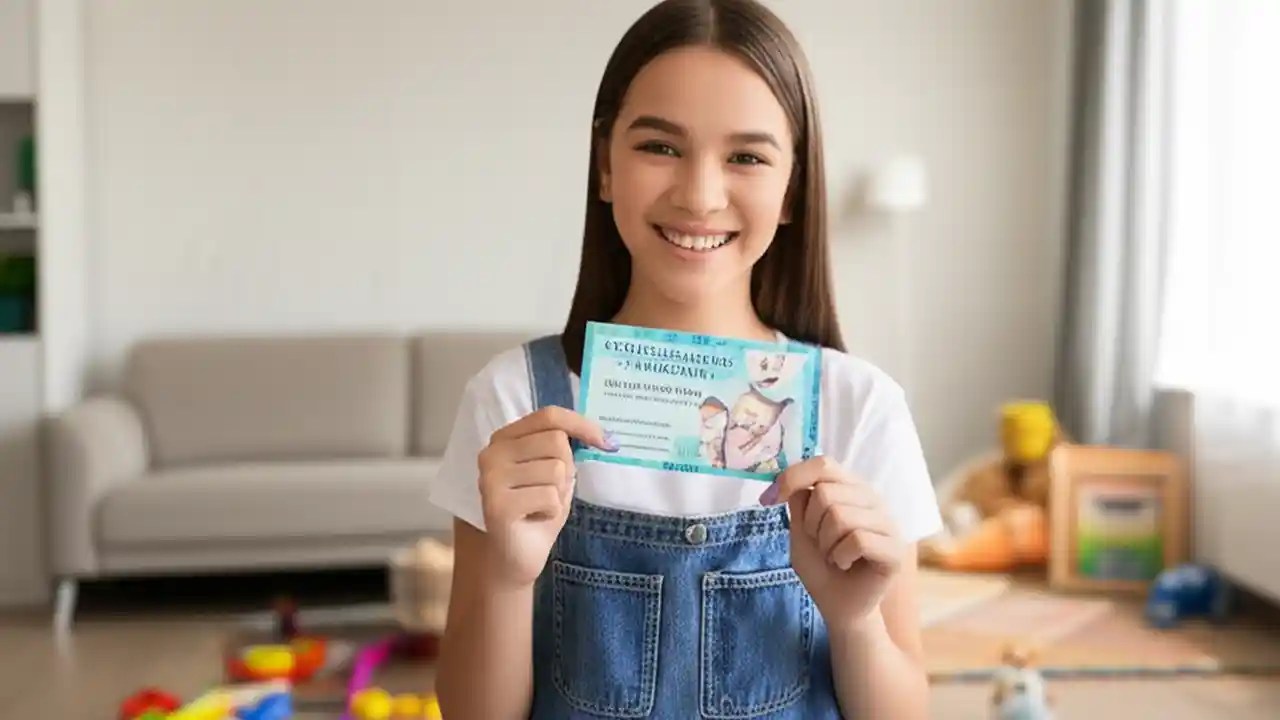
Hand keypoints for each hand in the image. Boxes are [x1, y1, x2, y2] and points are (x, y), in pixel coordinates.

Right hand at [477, 406, 615, 589]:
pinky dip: (552, 512)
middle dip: (566, 470)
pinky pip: (549, 497)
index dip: (582, 425)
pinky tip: (534, 520)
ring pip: (556, 470)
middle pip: (556, 441)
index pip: (549, 416)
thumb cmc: (537, 512)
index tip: (608, 442)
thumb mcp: (555, 473)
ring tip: (539, 508)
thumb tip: (604, 437)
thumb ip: (565, 450)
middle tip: (551, 492)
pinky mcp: (497, 504)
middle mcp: (492, 452)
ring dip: (558, 494)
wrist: (515, 558)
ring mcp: (491, 478)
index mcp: (505, 438)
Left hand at [761, 456, 904, 627]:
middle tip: (821, 545)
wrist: (839, 607)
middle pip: (826, 493)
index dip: (793, 477)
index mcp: (850, 488)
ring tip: (834, 556)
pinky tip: (846, 565)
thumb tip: (789, 480)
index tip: (772, 498)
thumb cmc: (822, 568)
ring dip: (826, 544)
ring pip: (841, 516)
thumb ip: (799, 503)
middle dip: (810, 525)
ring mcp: (887, 522)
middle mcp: (872, 499)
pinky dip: (840, 557)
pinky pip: (858, 540)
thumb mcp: (800, 531)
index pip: (823, 464)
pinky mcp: (895, 548)